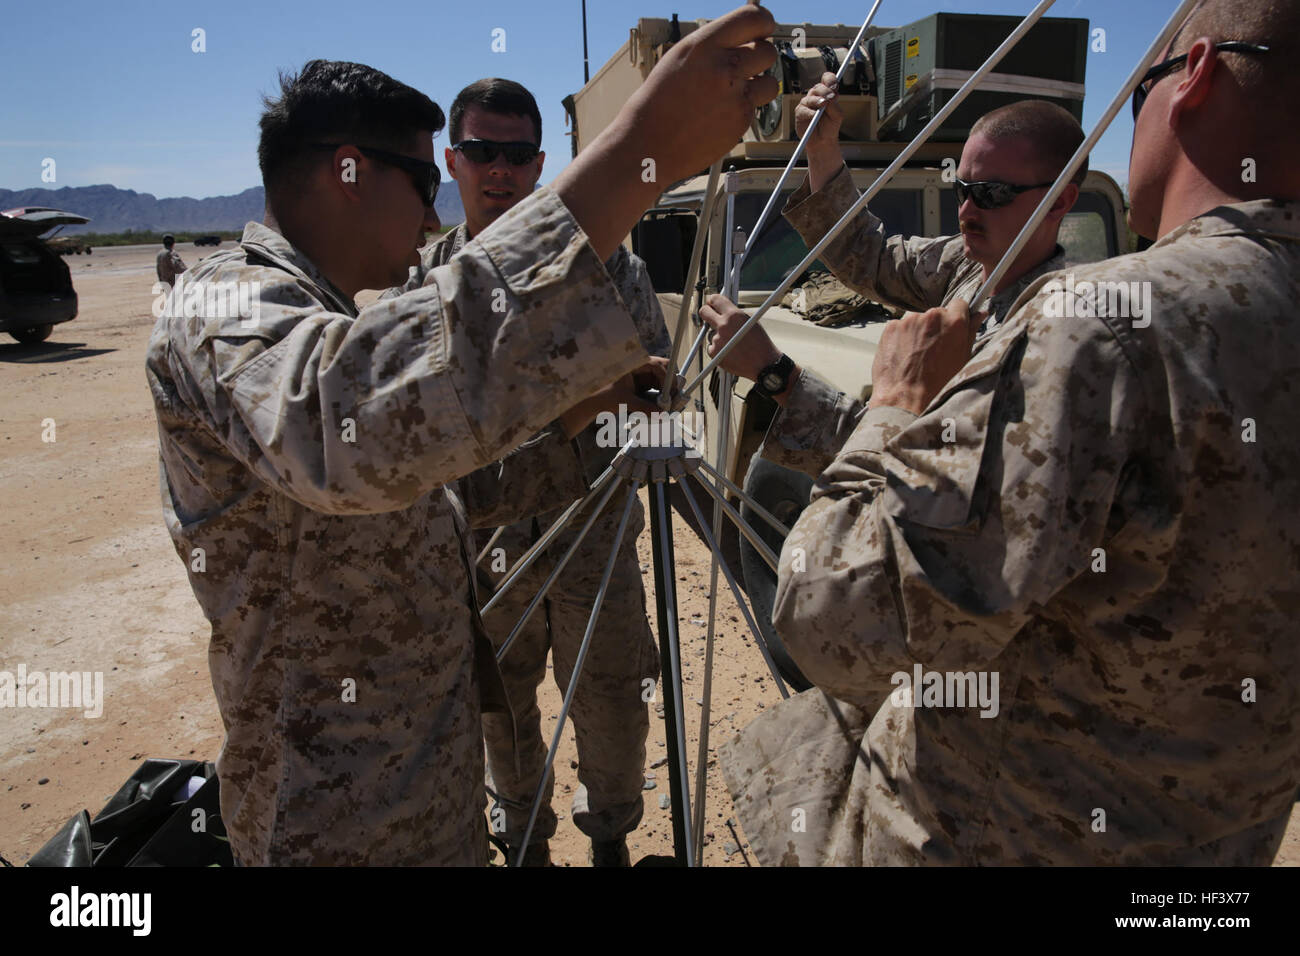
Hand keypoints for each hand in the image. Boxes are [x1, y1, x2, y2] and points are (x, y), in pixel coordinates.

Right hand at [554, 4, 777, 259]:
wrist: (648, 142)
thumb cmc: (660, 101)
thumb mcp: (681, 57)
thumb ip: (715, 43)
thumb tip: (746, 31)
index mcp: (704, 45)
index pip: (755, 18)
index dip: (763, 23)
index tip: (761, 30)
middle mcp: (723, 67)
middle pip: (768, 50)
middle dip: (760, 58)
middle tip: (744, 67)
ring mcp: (734, 96)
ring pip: (770, 82)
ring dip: (758, 85)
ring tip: (734, 92)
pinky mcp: (740, 121)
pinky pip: (756, 108)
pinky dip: (743, 110)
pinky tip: (720, 114)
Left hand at [559, 356, 673, 438]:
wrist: (591, 402)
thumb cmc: (602, 395)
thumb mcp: (624, 401)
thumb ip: (643, 408)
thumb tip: (661, 415)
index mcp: (634, 363)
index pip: (658, 365)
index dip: (668, 378)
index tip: (672, 392)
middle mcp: (640, 367)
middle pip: (663, 371)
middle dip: (670, 384)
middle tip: (674, 399)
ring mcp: (641, 376)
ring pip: (661, 381)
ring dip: (667, 392)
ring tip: (670, 406)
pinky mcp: (642, 386)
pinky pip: (656, 390)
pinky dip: (661, 398)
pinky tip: (662, 408)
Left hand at [698, 293, 779, 380]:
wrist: (764, 364)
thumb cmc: (760, 344)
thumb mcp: (750, 321)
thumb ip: (734, 315)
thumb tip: (723, 310)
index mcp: (734, 315)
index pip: (715, 299)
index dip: (712, 301)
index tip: (712, 303)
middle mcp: (723, 326)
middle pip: (704, 312)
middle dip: (706, 313)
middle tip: (710, 317)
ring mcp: (717, 340)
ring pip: (710, 333)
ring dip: (718, 336)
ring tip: (733, 344)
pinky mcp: (714, 353)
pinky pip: (711, 347)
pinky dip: (718, 349)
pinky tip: (730, 352)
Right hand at [795, 73, 845, 191]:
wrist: (823, 141)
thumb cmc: (830, 127)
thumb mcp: (837, 115)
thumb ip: (834, 105)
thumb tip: (830, 97)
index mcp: (826, 93)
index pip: (827, 79)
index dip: (830, 80)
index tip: (835, 86)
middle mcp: (816, 96)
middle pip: (818, 86)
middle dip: (825, 91)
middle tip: (831, 98)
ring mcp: (807, 103)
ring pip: (810, 97)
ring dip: (817, 100)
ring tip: (823, 105)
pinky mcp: (800, 112)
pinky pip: (803, 109)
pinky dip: (810, 112)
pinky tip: (814, 116)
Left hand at [867, 299, 981, 415]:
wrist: (905, 397)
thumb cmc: (937, 383)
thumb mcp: (963, 358)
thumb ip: (971, 331)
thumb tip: (980, 314)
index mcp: (954, 321)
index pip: (959, 304)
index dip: (957, 315)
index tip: (954, 325)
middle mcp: (932, 316)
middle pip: (937, 313)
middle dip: (937, 326)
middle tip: (934, 348)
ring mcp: (909, 320)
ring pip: (918, 320)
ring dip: (919, 332)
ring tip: (918, 356)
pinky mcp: (891, 327)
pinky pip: (901, 328)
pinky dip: (903, 338)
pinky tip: (905, 355)